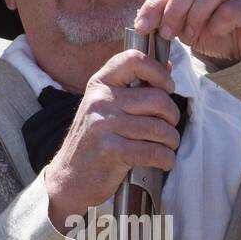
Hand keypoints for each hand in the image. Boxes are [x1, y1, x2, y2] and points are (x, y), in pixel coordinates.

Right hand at [44, 48, 180, 231]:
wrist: (68, 179)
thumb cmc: (93, 143)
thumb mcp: (105, 108)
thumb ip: (134, 88)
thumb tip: (168, 67)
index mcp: (99, 84)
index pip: (133, 60)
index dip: (158, 71)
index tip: (168, 87)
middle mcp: (101, 100)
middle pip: (158, 99)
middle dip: (172, 117)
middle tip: (169, 128)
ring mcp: (105, 125)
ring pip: (160, 128)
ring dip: (171, 141)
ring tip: (167, 147)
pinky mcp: (112, 151)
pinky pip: (154, 152)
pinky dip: (166, 159)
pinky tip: (164, 161)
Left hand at [134, 0, 240, 63]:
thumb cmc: (217, 31)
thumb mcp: (186, 25)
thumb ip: (168, 16)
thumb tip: (141, 22)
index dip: (155, 3)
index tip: (142, 26)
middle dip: (174, 9)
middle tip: (167, 34)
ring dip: (195, 16)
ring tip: (190, 37)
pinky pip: (233, 8)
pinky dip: (219, 23)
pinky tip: (217, 33)